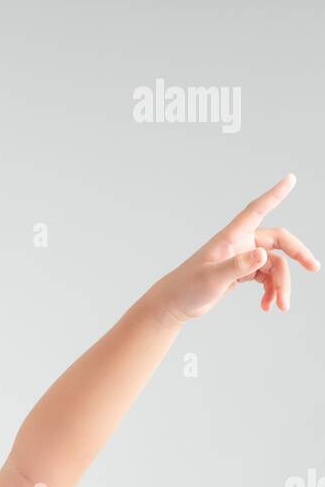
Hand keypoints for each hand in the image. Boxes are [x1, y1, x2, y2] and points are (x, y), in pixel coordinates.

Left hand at [148, 172, 319, 326]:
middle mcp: (240, 243)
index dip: (274, 194)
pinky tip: (267, 307)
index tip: (290, 179)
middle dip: (296, 254)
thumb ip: (238, 266)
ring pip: (273, 265)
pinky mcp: (241, 272)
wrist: (175, 304)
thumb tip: (263, 254)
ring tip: (280, 306)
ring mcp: (242, 257)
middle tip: (314, 268)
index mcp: (232, 237)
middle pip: (277, 241)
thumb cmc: (188, 288)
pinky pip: (265, 278)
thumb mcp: (213, 279)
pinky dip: (269, 291)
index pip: (257, 210)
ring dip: (280, 285)